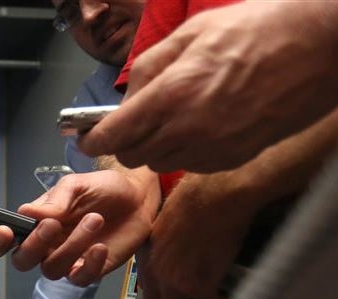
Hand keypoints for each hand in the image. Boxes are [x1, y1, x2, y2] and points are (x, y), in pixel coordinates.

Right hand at [0, 170, 157, 283]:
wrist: (138, 197)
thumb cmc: (102, 188)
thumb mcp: (77, 184)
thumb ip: (55, 199)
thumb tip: (27, 213)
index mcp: (34, 224)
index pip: (5, 240)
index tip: (4, 232)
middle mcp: (46, 245)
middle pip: (22, 261)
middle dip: (34, 246)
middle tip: (54, 225)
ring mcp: (67, 259)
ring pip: (52, 269)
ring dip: (71, 246)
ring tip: (95, 219)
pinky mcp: (90, 270)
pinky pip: (79, 279)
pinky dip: (88, 265)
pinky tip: (101, 247)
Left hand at [78, 1, 337, 172]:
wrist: (318, 46)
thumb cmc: (258, 31)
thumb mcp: (191, 33)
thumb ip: (150, 67)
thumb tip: (128, 96)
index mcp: (170, 95)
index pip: (112, 136)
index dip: (92, 141)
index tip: (86, 138)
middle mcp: (187, 129)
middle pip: (133, 156)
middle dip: (124, 142)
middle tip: (129, 124)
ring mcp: (213, 148)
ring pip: (161, 163)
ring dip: (154, 147)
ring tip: (170, 119)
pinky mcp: (234, 157)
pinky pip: (193, 164)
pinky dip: (184, 151)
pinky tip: (198, 126)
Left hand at [136, 175, 259, 298]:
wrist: (216, 195)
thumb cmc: (194, 196)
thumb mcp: (165, 221)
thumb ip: (164, 243)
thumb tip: (174, 247)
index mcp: (146, 255)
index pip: (145, 287)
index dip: (161, 291)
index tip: (176, 287)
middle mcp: (155, 271)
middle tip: (194, 296)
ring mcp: (175, 281)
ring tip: (210, 295)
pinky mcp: (200, 286)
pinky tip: (228, 298)